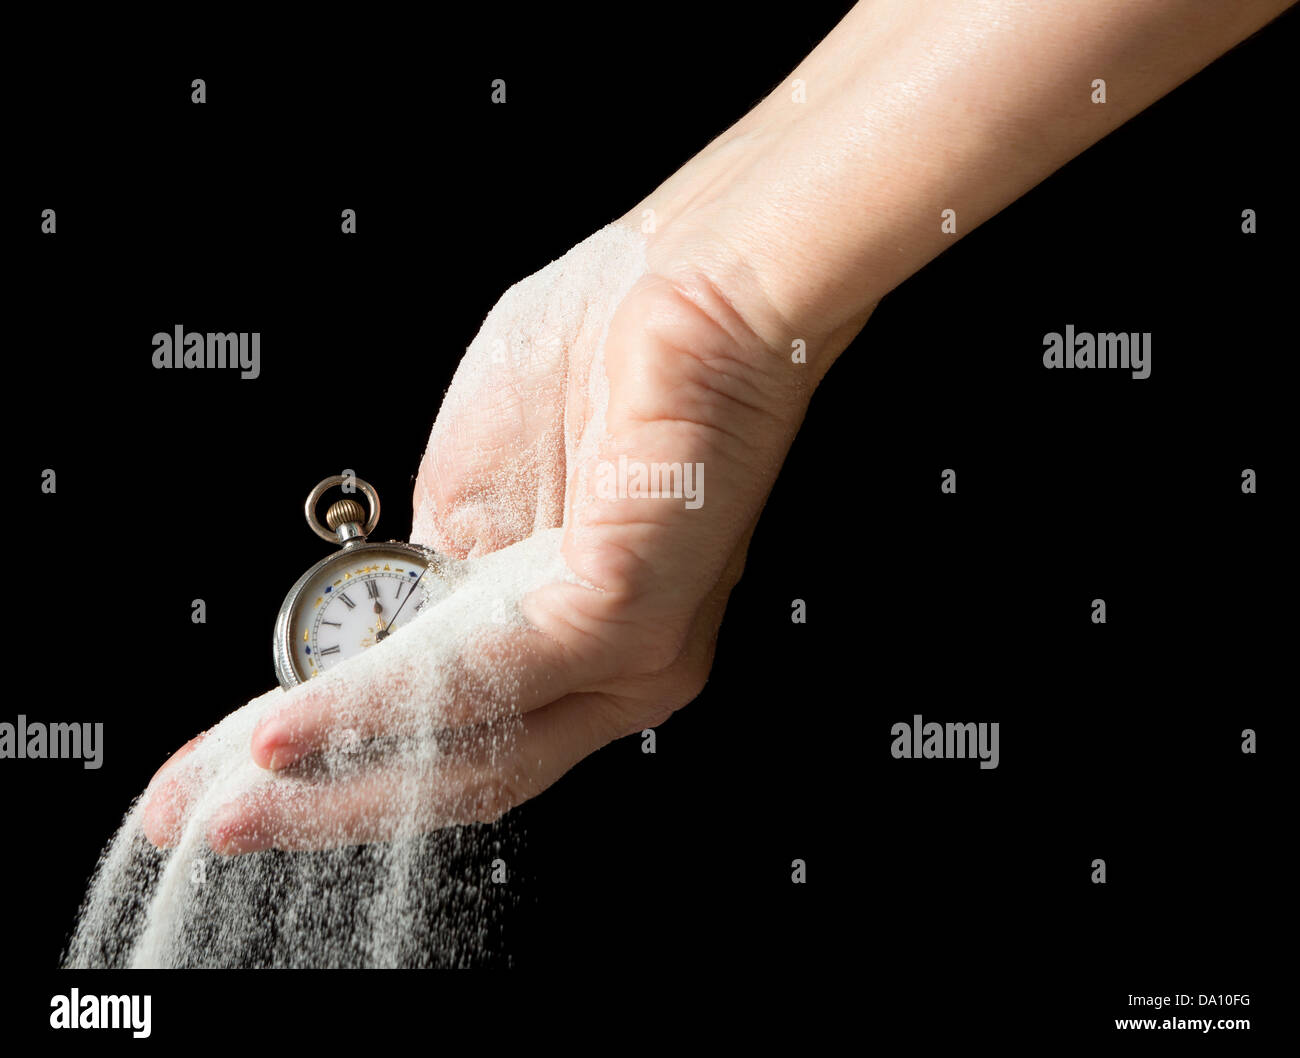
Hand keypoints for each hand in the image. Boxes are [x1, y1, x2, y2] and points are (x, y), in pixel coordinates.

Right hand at [144, 211, 825, 853]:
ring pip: (465, 746)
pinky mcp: (626, 614)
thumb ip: (431, 578)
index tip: (237, 774)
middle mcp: (614, 666)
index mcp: (578, 631)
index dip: (341, 761)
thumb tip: (373, 639)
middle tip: (209, 815)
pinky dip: (372, 708)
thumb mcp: (476, 489)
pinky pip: (482, 681)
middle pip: (457, 768)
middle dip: (317, 800)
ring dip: (327, 771)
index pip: (453, 726)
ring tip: (228, 783)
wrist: (695, 281)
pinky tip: (289, 725)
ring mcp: (628, 652)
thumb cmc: (599, 358)